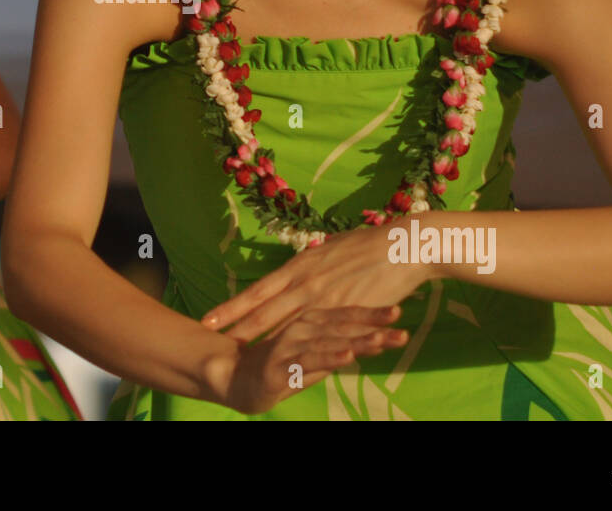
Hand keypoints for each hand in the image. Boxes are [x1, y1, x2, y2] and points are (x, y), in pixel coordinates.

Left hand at [201, 225, 430, 342]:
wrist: (402, 246)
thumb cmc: (368, 245)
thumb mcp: (329, 250)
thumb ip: (310, 266)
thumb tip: (296, 272)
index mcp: (299, 267)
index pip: (258, 291)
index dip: (232, 307)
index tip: (209, 319)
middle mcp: (305, 284)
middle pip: (263, 311)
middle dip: (235, 327)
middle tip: (210, 341)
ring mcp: (325, 300)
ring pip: (286, 327)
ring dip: (261, 343)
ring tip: (238, 358)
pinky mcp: (346, 313)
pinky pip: (320, 336)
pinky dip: (301, 350)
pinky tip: (287, 366)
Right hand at [216, 306, 409, 414]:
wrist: (232, 376)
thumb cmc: (273, 364)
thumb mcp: (309, 351)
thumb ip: (331, 342)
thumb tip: (362, 339)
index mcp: (310, 316)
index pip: (347, 314)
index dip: (373, 314)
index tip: (400, 313)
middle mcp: (301, 324)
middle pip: (344, 325)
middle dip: (375, 327)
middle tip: (404, 331)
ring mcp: (290, 341)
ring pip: (330, 339)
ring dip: (359, 340)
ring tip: (385, 341)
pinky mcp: (280, 362)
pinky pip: (309, 358)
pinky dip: (329, 355)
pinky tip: (348, 356)